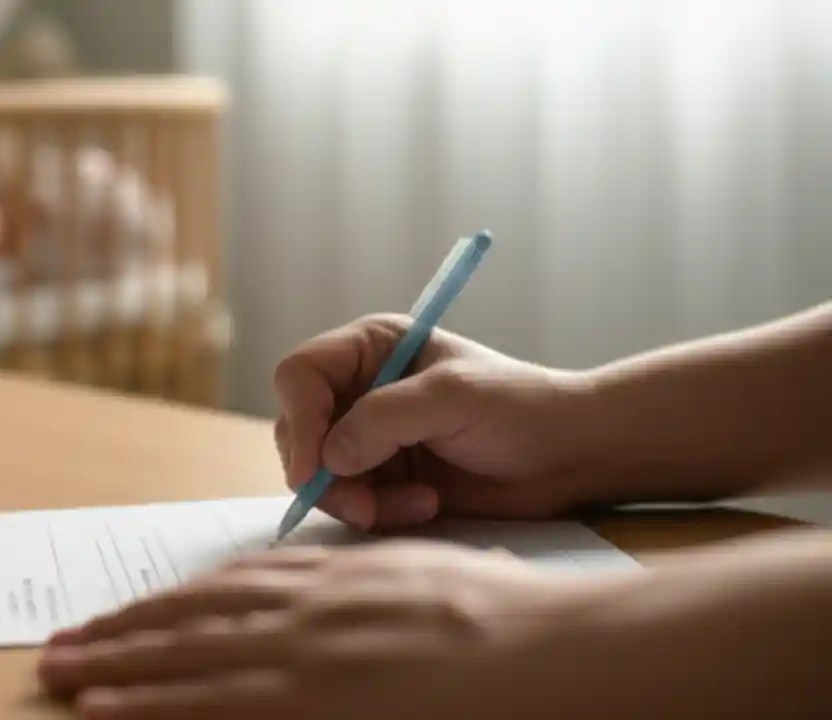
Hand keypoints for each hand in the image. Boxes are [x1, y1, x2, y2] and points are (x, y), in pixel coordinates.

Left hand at [38, 542, 632, 719]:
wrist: (555, 649)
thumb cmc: (508, 617)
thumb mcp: (424, 579)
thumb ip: (360, 590)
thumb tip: (318, 600)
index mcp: (334, 578)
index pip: (227, 585)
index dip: (167, 603)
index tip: (124, 615)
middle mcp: (306, 612)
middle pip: (189, 619)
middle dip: (118, 636)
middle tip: (57, 648)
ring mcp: (306, 660)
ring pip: (186, 661)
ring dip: (114, 671)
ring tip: (59, 678)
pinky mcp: (316, 705)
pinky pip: (216, 706)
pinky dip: (156, 708)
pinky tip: (108, 715)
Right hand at [273, 314, 592, 530]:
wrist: (568, 456)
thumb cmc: (520, 408)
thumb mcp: (452, 398)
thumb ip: (385, 419)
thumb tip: (327, 458)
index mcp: (371, 348)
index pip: (299, 375)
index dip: (300, 421)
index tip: (315, 470)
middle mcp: (358, 388)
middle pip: (297, 431)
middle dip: (324, 474)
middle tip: (363, 505)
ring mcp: (367, 436)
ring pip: (318, 475)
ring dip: (357, 499)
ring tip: (416, 504)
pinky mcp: (381, 478)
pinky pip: (349, 502)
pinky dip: (380, 513)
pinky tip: (428, 505)